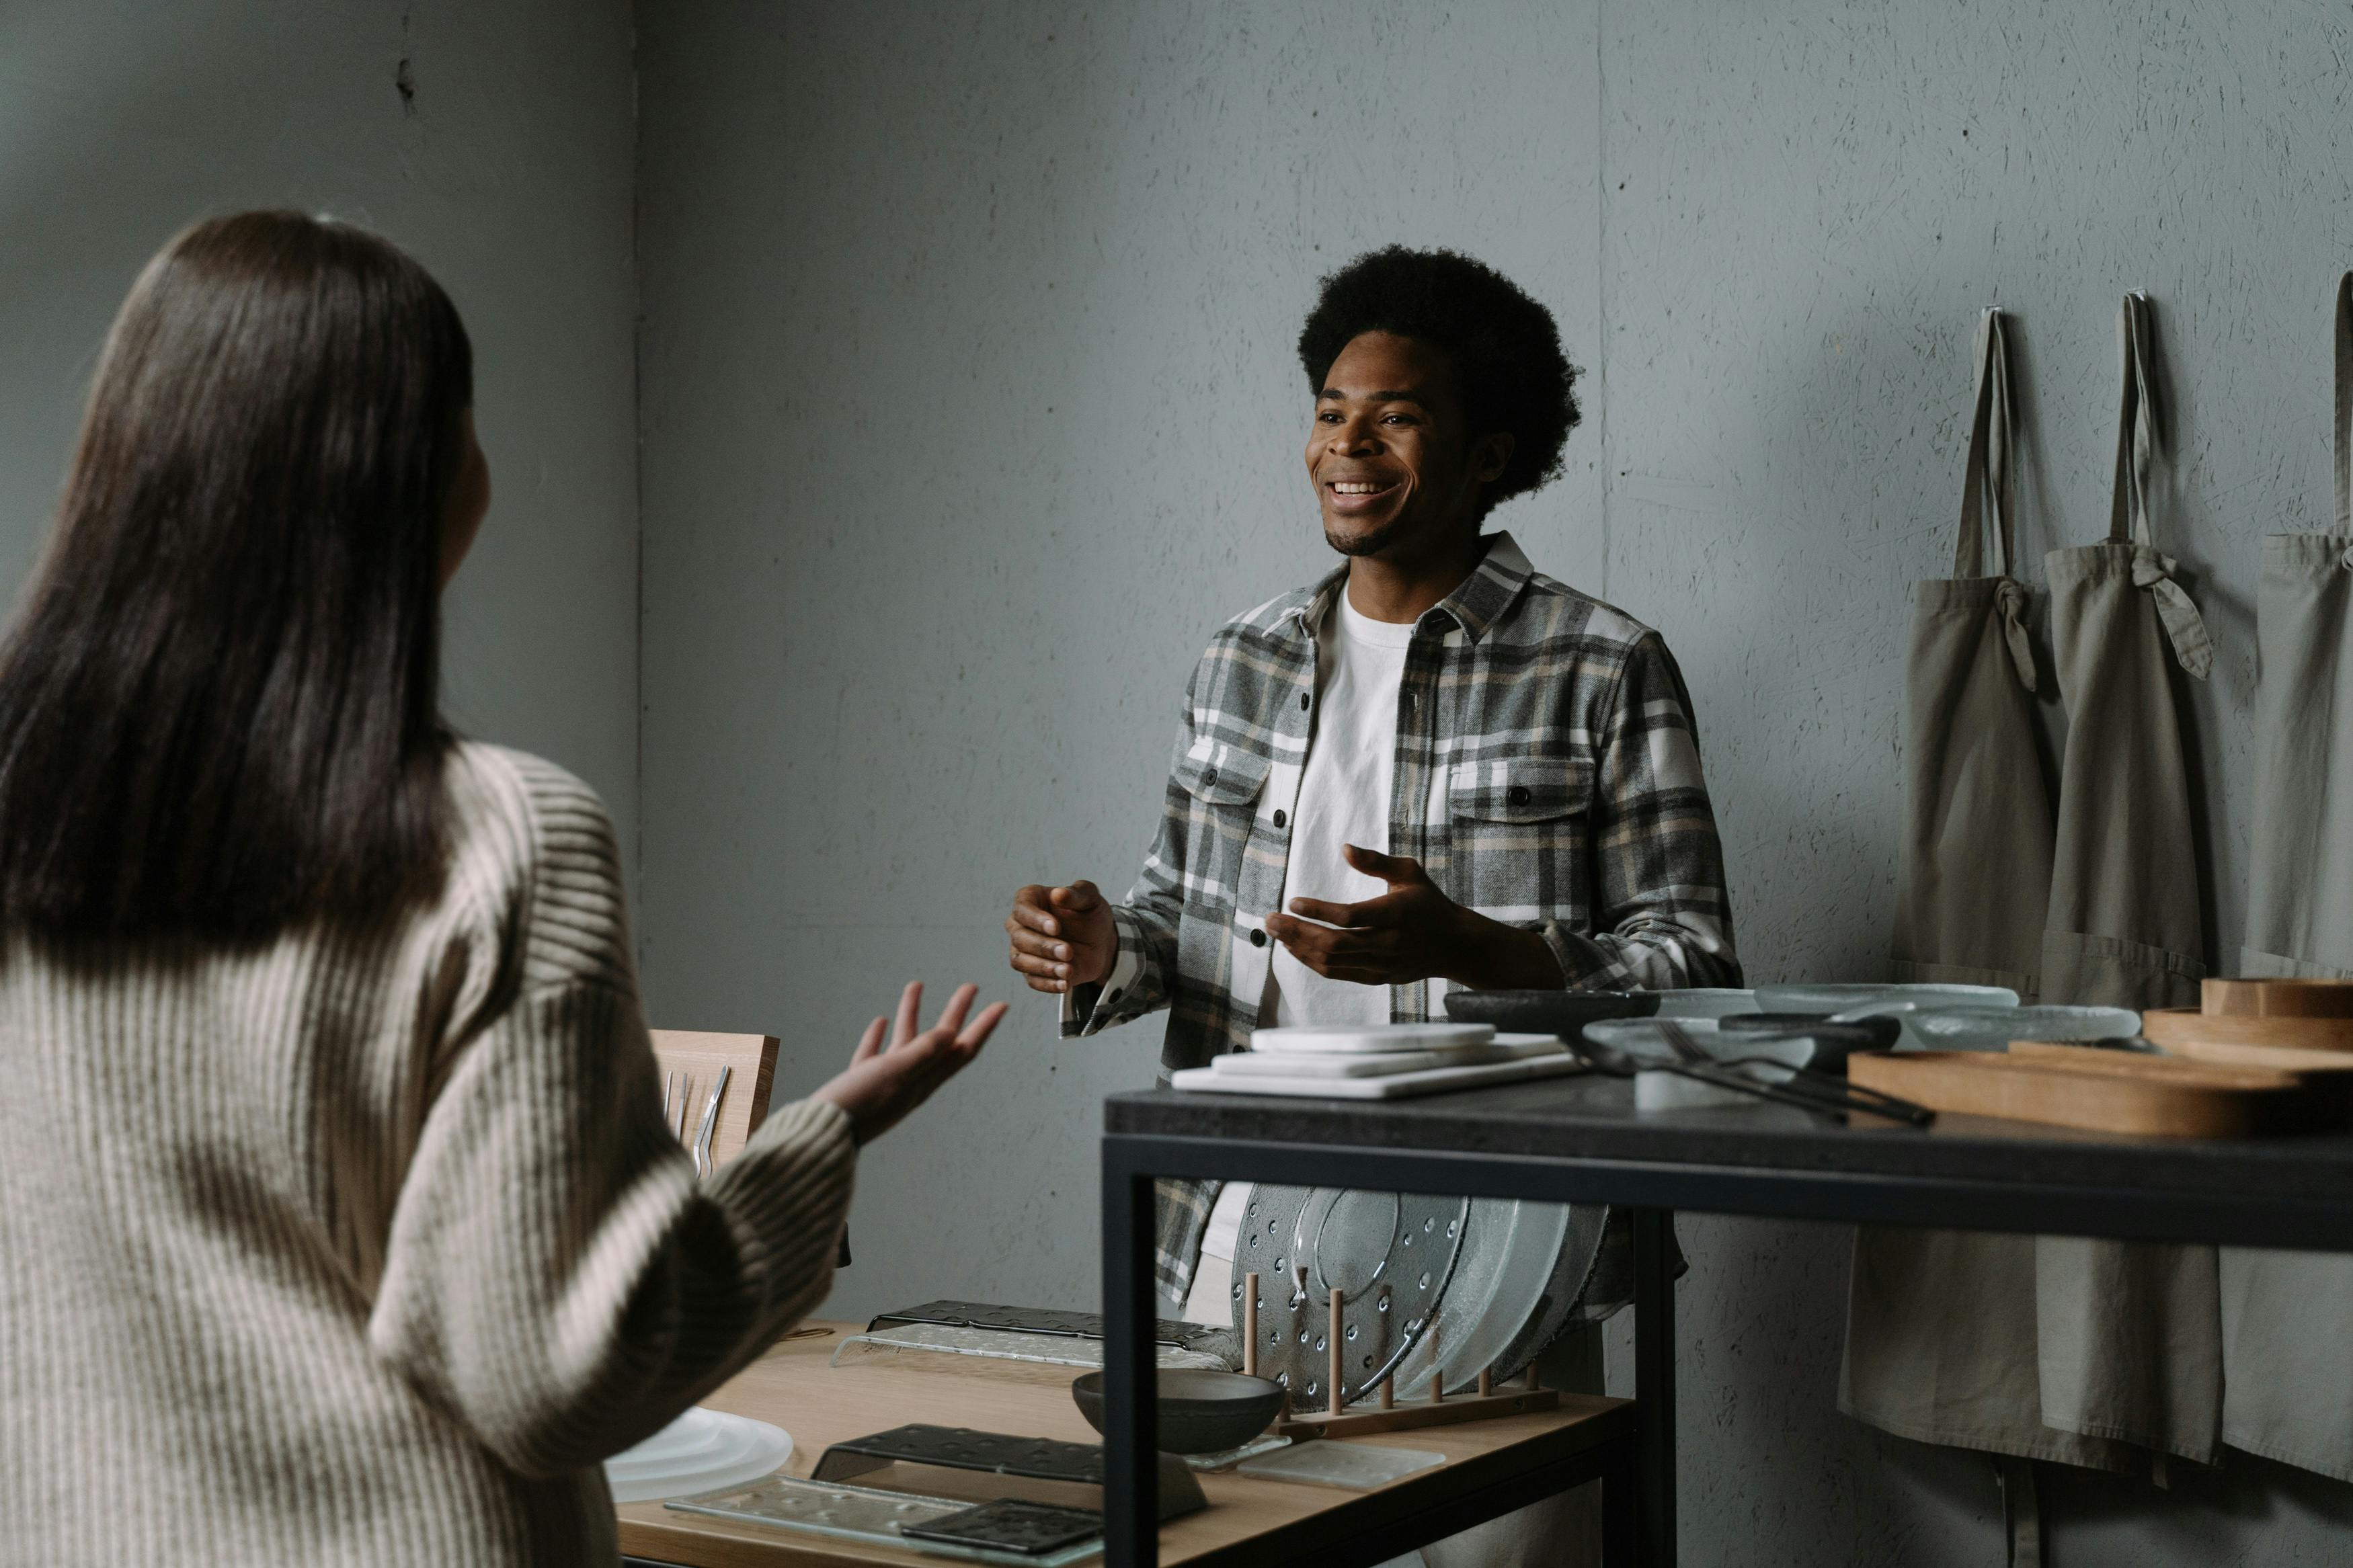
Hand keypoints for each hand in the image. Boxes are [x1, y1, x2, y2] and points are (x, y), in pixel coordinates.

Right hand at [816, 981, 1007, 1144]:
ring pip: (905, 1042)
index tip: (1002, 1004)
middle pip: (940, 1042)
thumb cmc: (858, 1106)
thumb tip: (951, 1033)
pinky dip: (879, 1037)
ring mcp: (885, 1084)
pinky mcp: (861, 1085)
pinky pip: (875, 1055)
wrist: (820, 1136)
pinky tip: (881, 1022)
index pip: (962, 1049)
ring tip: (916, 984)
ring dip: (913, 1013)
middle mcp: (910, 1083)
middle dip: (956, 1013)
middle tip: (970, 986)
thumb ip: (922, 1053)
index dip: (983, 1026)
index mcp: (923, 1082)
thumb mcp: (894, 1075)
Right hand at [1005, 880, 1115, 992]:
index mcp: (1030, 900)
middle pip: (1019, 938)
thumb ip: (1077, 894)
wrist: (1100, 940)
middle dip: (1044, 946)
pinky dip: (1048, 984)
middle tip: (1068, 951)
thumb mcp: (1090, 899)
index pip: (1022, 909)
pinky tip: (1065, 983)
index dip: (1036, 919)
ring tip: (1068, 970)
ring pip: (1021, 961)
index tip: (1056, 927)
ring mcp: (1024, 950)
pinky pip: (1032, 980)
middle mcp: (1020, 925)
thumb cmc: (1089, 913)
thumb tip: (1058, 894)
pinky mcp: (1032, 972)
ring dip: (1044, 967)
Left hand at [1262, 844, 1562, 989]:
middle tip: (1271, 920)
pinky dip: (1313, 962)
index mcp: (1395, 915)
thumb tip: (1345, 849)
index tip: (1293, 901)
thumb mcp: (1410, 872)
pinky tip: (1296, 948)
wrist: (1455, 945)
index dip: (1318, 911)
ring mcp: (1381, 965)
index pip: (1349, 917)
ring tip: (1277, 932)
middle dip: (1297, 932)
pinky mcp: (1377, 978)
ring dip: (1300, 948)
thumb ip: (1377, 862)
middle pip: (1333, 944)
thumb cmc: (1429, 903)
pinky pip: (1338, 974)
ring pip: (1332, 962)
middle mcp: (1386, 943)